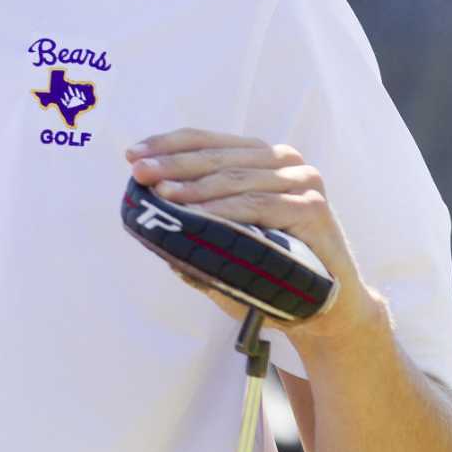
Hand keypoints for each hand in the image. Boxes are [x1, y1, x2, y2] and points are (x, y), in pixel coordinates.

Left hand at [125, 128, 387, 349]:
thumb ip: (193, 215)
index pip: (207, 142)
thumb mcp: (224, 236)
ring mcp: (301, 182)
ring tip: (160, 194)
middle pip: (218, 157)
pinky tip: (195, 216)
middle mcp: (285, 161)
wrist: (321, 309)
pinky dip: (223, 210)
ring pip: (235, 179)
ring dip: (194, 187)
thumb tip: (144, 199)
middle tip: (138, 171)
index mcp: (260, 158)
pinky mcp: (311, 208)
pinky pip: (257, 206)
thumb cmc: (265, 269)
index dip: (167, 145)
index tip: (131, 154)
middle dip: (172, 163)